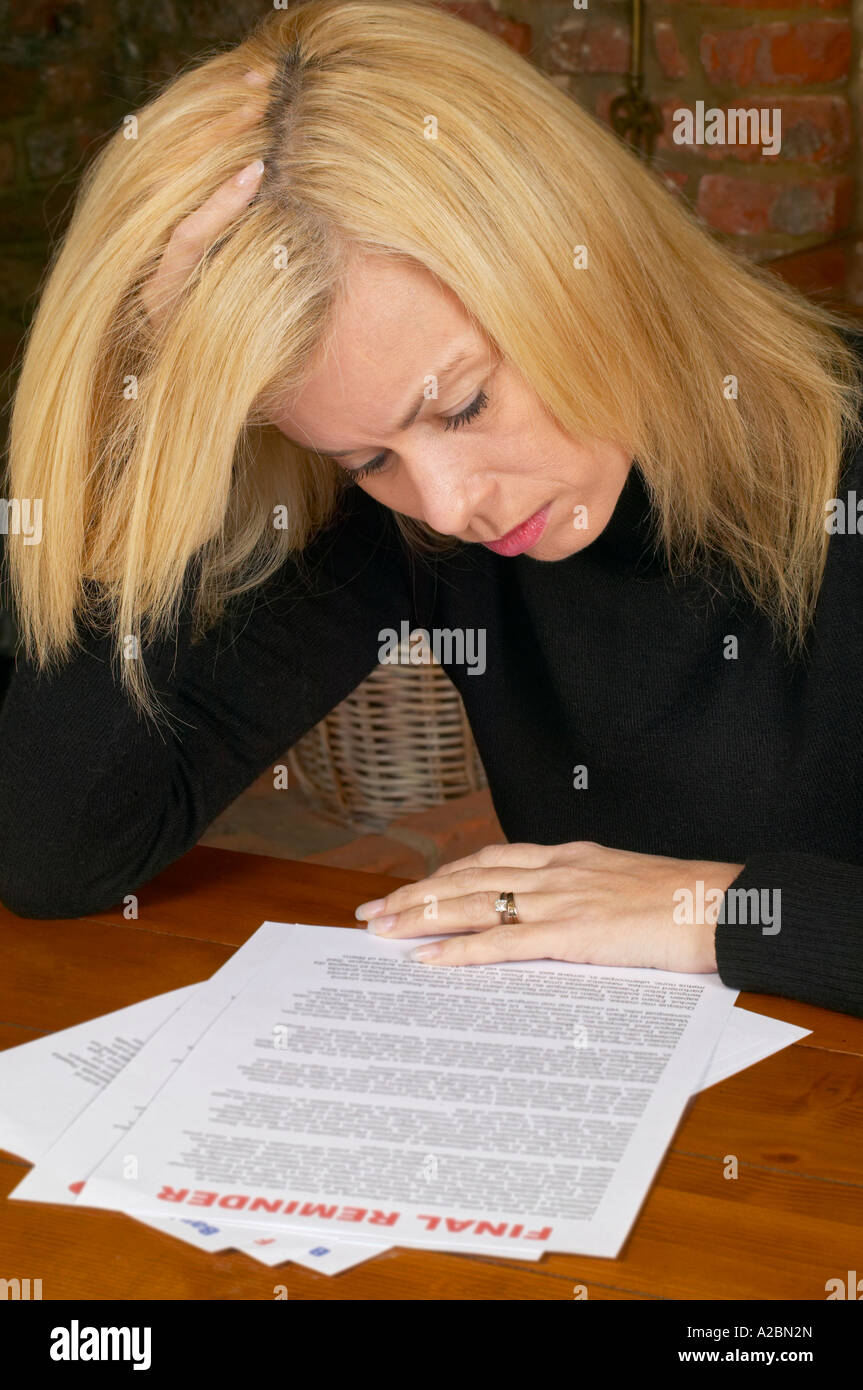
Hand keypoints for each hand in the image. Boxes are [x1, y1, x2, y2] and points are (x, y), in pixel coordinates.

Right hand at [140, 70, 266, 330]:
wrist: (229, 399)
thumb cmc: (260, 338)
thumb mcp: (265, 267)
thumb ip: (259, 226)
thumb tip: (285, 172)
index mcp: (172, 235)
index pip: (186, 161)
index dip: (216, 122)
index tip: (254, 89)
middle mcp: (156, 249)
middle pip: (178, 165)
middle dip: (219, 122)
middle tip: (260, 86)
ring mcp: (155, 273)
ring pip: (177, 194)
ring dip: (218, 151)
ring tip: (258, 119)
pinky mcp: (160, 298)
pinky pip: (187, 239)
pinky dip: (219, 204)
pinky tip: (251, 176)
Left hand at [354, 840, 744, 972]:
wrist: (724, 904)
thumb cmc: (685, 901)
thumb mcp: (626, 885)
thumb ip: (588, 894)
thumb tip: (563, 918)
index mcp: (570, 857)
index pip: (491, 860)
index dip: (446, 874)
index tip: (414, 886)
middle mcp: (556, 870)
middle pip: (467, 876)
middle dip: (415, 892)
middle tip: (373, 909)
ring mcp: (561, 899)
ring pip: (472, 902)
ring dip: (420, 916)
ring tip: (382, 929)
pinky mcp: (571, 933)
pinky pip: (501, 942)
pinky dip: (458, 951)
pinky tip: (428, 960)